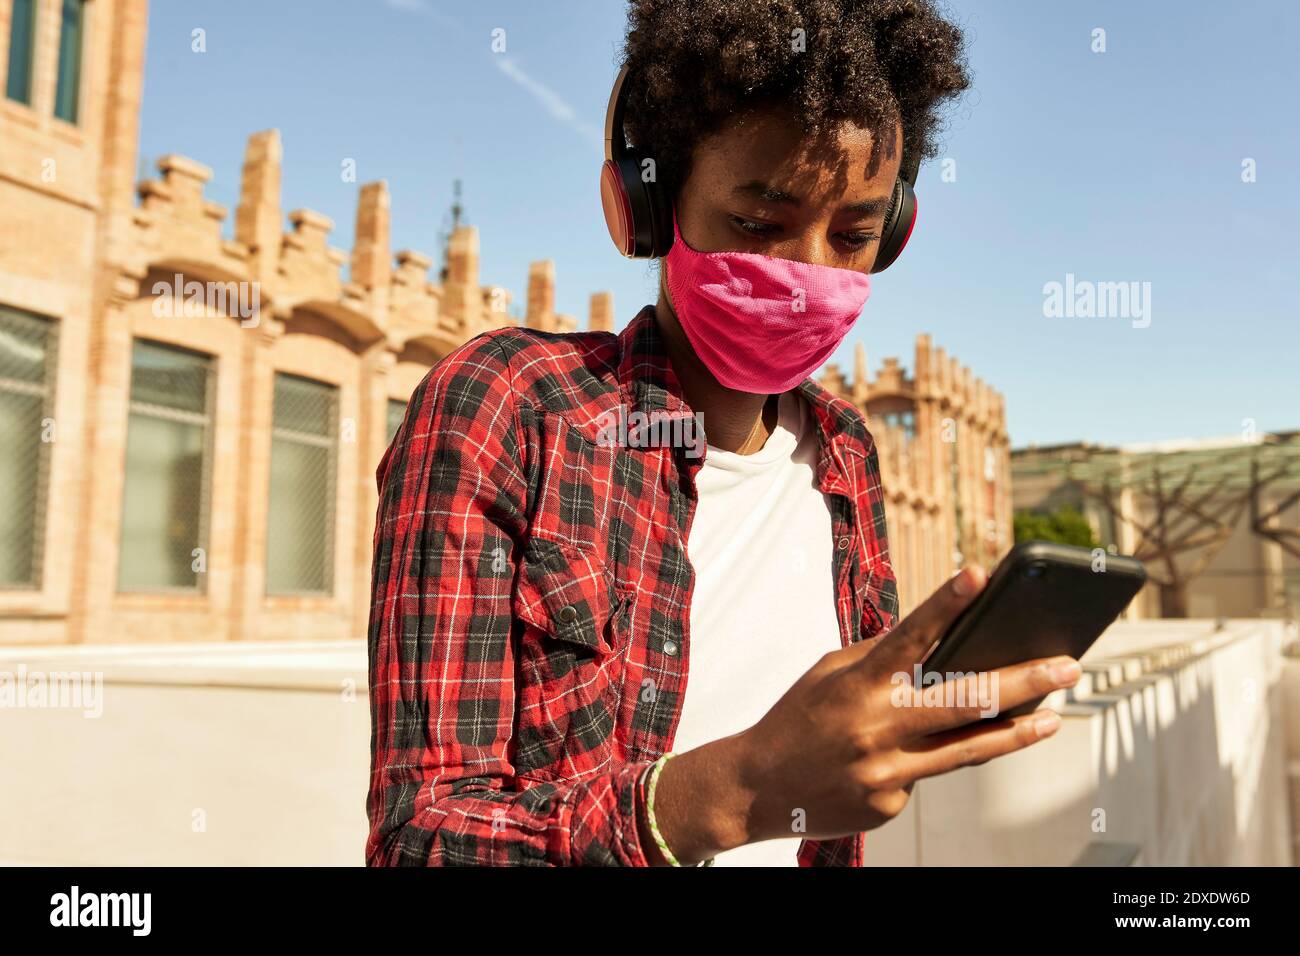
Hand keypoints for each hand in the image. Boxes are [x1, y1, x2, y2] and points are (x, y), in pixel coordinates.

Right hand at [729, 564, 1080, 843]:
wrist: (757, 787)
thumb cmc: (798, 719)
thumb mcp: (829, 674)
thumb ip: (881, 658)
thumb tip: (939, 641)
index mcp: (856, 682)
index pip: (910, 635)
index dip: (946, 603)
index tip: (981, 575)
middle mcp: (875, 725)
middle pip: (965, 700)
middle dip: (1024, 680)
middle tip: (1068, 666)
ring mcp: (885, 770)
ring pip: (968, 748)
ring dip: (1018, 730)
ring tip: (1055, 716)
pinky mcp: (889, 804)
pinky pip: (929, 775)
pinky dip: (935, 759)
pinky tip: (928, 752)